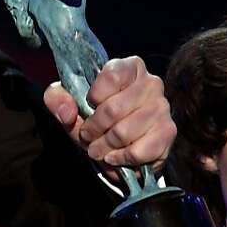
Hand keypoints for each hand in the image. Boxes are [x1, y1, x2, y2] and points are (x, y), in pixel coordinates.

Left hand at [43, 55, 174, 169]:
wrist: (117, 146)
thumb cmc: (94, 118)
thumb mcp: (69, 105)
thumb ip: (57, 99)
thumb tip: (66, 111)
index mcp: (129, 68)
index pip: (112, 76)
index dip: (94, 97)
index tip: (88, 106)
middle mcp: (151, 83)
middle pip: (114, 109)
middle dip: (93, 129)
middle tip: (87, 137)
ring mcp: (163, 107)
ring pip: (124, 132)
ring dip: (104, 146)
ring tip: (97, 149)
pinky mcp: (169, 132)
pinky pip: (140, 150)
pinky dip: (121, 158)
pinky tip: (114, 157)